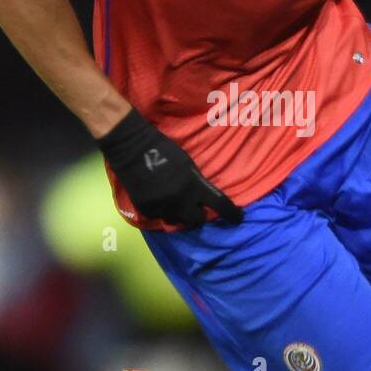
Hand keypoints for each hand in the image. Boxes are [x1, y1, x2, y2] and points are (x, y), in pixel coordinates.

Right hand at [96, 109, 243, 227]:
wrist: (132, 149)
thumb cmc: (163, 149)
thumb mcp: (187, 163)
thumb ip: (196, 182)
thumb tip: (203, 198)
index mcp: (193, 184)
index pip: (220, 204)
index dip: (232, 214)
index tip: (238, 218)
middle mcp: (180, 199)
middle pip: (197, 221)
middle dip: (198, 216)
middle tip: (196, 209)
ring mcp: (162, 206)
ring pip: (177, 221)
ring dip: (179, 214)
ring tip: (173, 201)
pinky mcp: (147, 210)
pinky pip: (160, 217)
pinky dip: (161, 210)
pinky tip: (157, 197)